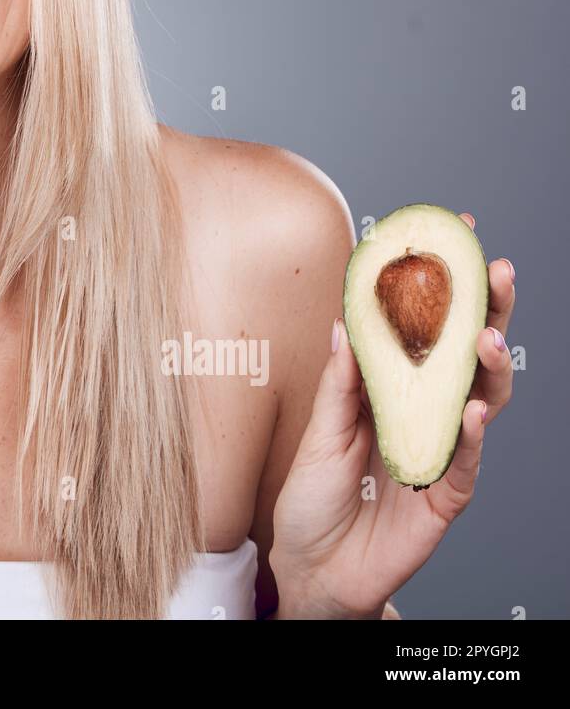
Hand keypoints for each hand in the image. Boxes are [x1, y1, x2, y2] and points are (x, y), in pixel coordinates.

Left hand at [270, 213, 514, 617]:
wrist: (310, 566)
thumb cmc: (313, 498)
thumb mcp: (319, 431)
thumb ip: (339, 383)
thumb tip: (345, 322)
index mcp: (395, 393)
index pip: (427, 335)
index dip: (443, 292)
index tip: (454, 241)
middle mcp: (425, 417)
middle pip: (465, 358)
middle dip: (487, 313)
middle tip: (497, 272)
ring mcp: (440, 455)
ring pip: (479, 404)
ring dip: (485, 369)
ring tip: (486, 339)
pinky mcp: (444, 498)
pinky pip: (466, 463)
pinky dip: (471, 437)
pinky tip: (472, 413)